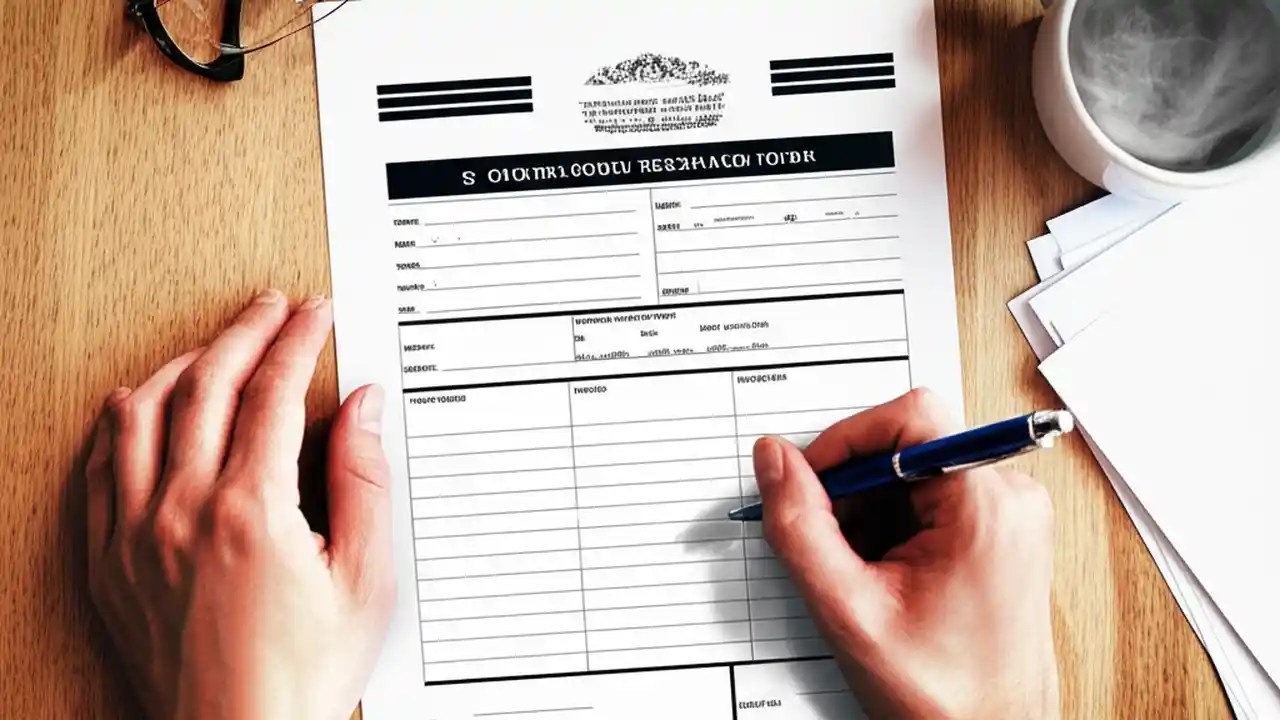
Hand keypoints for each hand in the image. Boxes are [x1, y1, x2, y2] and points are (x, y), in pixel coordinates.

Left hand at [84, 289, 394, 719]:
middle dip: (244, 332)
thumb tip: (363, 409)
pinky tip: (138, 407)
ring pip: (143, 415)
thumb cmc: (301, 675)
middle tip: (270, 308)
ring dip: (181, 365)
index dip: (299, 339)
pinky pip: (100, 469)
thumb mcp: (363, 579)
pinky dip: (120, 424)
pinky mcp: (109, 562)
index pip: (275, 392)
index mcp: (252, 511)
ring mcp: (136, 535)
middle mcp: (184, 512)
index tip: (314, 314)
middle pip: (208, 386)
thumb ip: (364, 482)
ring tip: (211, 347)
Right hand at [755, 389, 1059, 719]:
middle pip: (906, 445)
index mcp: (988, 508)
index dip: (847, 439)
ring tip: (864, 573)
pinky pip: (928, 498)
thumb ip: (801, 527)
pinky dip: (891, 527)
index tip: (812, 479)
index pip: (911, 417)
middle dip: (854, 491)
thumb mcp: (850, 610)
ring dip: (870, 513)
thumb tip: (774, 459)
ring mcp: (1007, 512)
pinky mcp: (997, 528)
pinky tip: (884, 573)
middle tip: (835, 547)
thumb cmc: (944, 694)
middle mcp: (1008, 498)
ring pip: (911, 473)